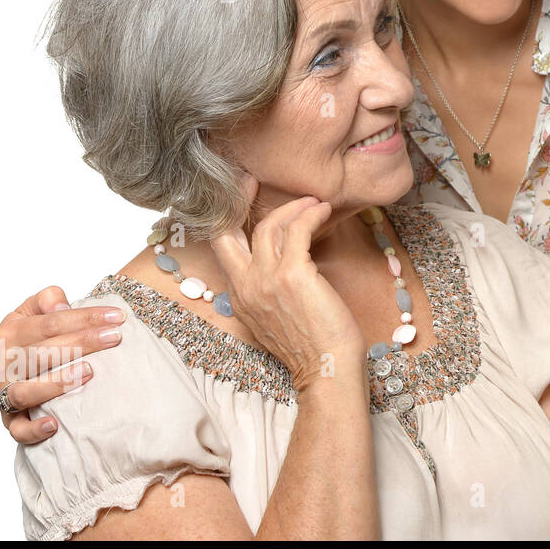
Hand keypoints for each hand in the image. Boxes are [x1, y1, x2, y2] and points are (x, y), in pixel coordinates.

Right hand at [0, 286, 124, 442]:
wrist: (14, 367)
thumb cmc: (36, 337)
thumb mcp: (36, 311)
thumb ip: (48, 300)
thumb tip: (60, 304)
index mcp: (11, 333)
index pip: (49, 323)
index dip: (84, 318)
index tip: (116, 317)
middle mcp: (4, 364)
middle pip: (42, 353)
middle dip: (82, 343)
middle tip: (114, 338)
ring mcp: (5, 393)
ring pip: (25, 391)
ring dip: (57, 382)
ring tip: (89, 372)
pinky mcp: (11, 420)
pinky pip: (18, 429)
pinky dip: (34, 429)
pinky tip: (55, 424)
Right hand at [210, 175, 364, 389]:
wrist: (326, 369)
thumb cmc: (312, 346)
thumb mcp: (275, 318)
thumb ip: (267, 292)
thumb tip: (284, 265)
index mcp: (239, 296)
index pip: (222, 248)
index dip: (228, 219)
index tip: (240, 196)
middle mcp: (246, 285)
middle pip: (229, 230)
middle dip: (238, 200)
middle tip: (252, 180)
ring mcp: (267, 279)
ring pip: (270, 226)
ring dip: (294, 208)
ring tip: (313, 203)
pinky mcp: (294, 274)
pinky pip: (299, 230)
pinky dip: (311, 215)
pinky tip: (323, 211)